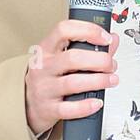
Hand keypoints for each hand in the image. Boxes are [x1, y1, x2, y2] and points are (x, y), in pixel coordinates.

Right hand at [24, 18, 118, 136]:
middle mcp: (43, 66)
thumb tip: (113, 39)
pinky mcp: (48, 109)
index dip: (88, 31)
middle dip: (99, 60)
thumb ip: (90, 48)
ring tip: (111, 80)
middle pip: (73, 58)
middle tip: (111, 64)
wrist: (27, 105)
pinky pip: (69, 108)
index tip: (106, 38)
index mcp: (47, 48)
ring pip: (73, 83)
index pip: (64, 30)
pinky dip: (86, 106)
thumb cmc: (49, 77)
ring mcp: (44, 88)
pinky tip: (97, 102)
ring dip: (99, 81)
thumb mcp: (62, 58)